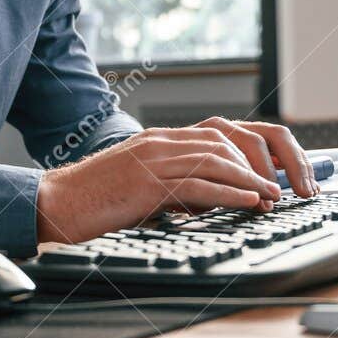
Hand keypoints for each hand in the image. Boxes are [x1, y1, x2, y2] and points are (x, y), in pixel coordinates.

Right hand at [34, 117, 316, 245]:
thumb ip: (176, 185)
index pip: (218, 134)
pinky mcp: (146, 182)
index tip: (270, 175)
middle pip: (224, 140)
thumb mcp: (142, 186)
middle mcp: (159, 142)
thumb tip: (213, 197)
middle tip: (280, 187)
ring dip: (251, 179)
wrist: (58, 204)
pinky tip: (249, 201)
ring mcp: (152, 159)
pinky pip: (198, 183)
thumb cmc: (96, 200)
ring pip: (216, 159)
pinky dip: (230, 191)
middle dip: (259, 163)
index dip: (250, 153)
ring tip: (272, 197)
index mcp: (159, 140)